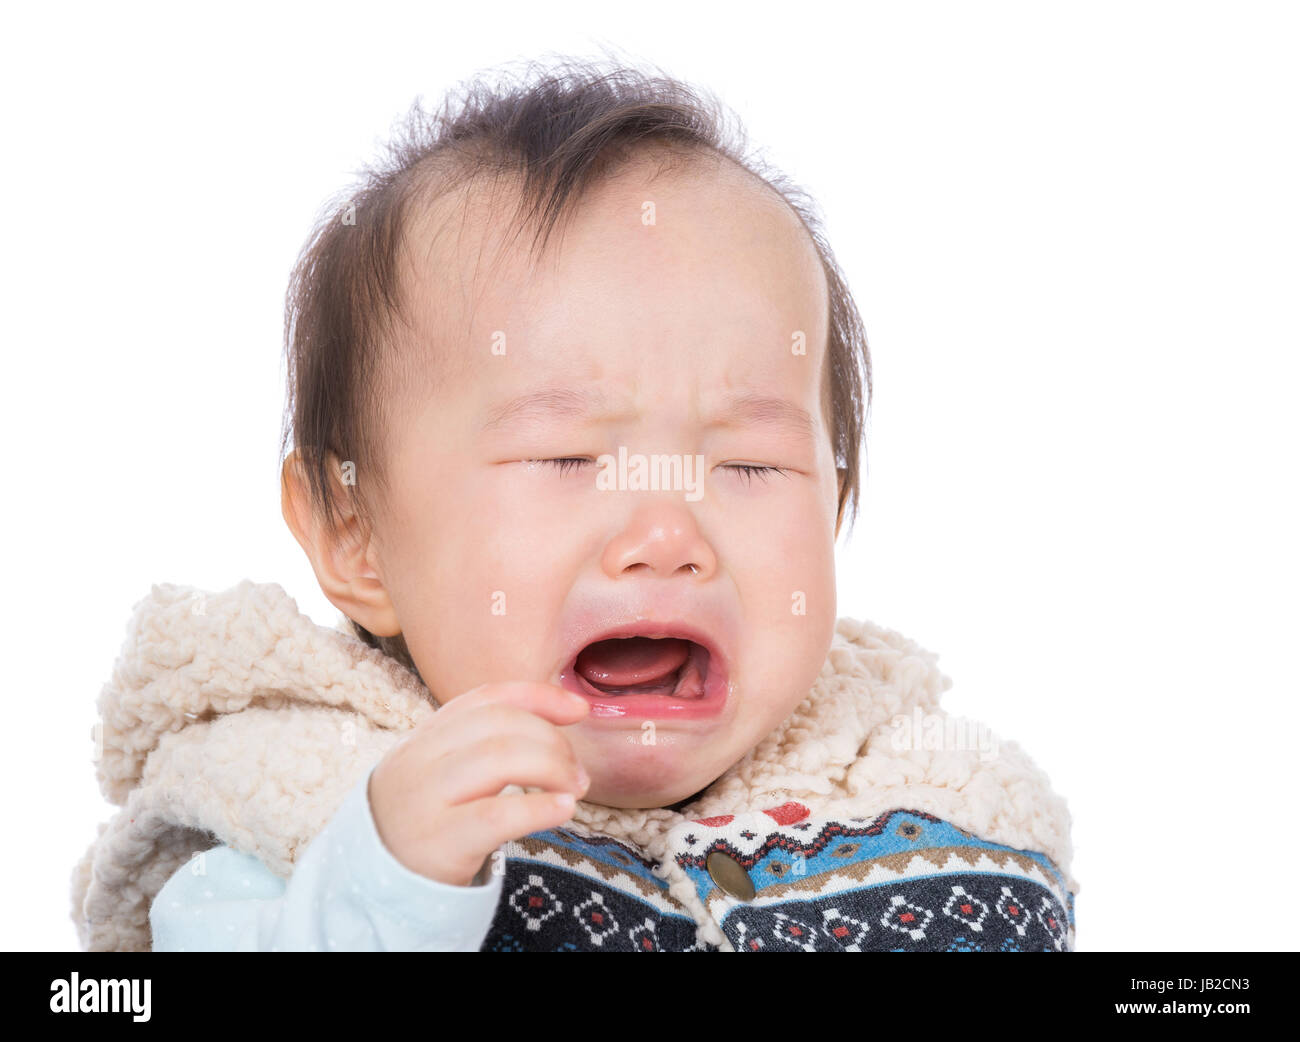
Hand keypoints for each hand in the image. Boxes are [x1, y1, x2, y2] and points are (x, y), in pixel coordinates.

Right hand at [367, 681, 590, 886]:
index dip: (539, 697)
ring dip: (552, 768)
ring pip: (500, 759)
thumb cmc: (427, 819)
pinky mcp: (438, 842)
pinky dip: (540, 807)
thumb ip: (485, 741)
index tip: (579, 709)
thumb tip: (564, 713)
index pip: (487, 697)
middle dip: (552, 741)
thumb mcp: (443, 769)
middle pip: (499, 725)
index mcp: (426, 735)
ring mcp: (426, 799)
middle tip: (578, 772)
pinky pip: (497, 815)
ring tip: (574, 790)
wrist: (373, 880)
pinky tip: (563, 810)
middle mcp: (421, 759)